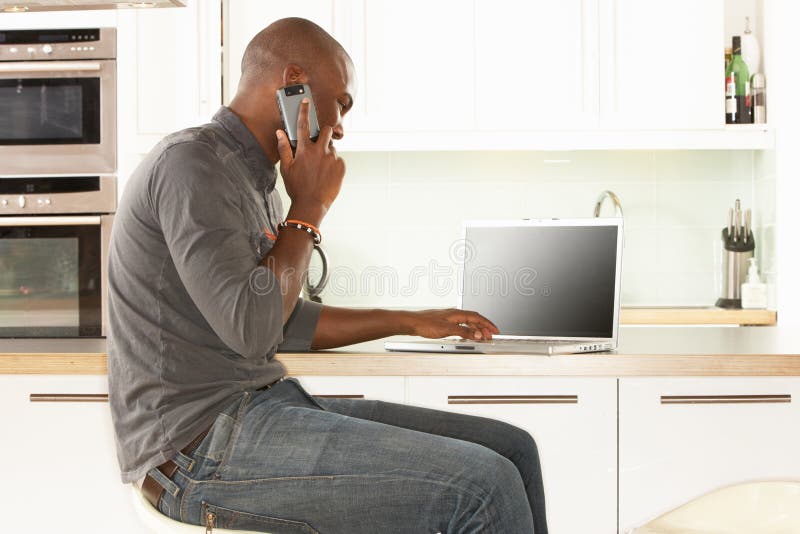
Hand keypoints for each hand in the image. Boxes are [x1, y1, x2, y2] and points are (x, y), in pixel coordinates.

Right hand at [276, 98, 344, 225]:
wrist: (311, 205)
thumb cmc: (297, 188)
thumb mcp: (286, 168)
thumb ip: (284, 148)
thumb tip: (280, 133)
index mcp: (304, 150)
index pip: (303, 125)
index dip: (304, 111)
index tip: (305, 101)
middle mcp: (320, 151)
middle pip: (326, 131)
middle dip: (324, 133)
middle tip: (319, 144)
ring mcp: (332, 158)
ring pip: (332, 148)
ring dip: (327, 153)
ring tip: (320, 168)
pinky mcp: (341, 167)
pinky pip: (338, 160)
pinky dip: (333, 164)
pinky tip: (326, 175)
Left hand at [407, 308, 499, 340]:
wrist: (412, 323)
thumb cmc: (425, 323)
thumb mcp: (448, 329)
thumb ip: (464, 332)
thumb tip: (477, 334)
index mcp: (457, 313)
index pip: (477, 318)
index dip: (488, 324)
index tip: (495, 330)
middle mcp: (454, 314)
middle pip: (474, 320)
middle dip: (484, 327)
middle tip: (491, 336)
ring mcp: (449, 318)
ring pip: (467, 323)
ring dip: (476, 330)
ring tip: (482, 337)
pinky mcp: (444, 323)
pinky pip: (461, 326)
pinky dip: (467, 331)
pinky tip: (467, 335)